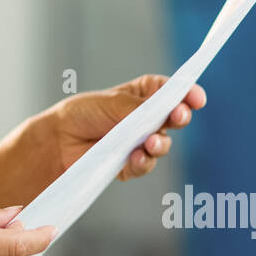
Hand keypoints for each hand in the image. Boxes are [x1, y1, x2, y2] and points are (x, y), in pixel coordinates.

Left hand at [48, 75, 205, 181]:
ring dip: (160, 144)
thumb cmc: (84, 112)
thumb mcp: (113, 102)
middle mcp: (146, 118)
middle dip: (180, 117)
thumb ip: (139, 108)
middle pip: (173, 118)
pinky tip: (136, 157)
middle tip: (179, 116)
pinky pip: (145, 164)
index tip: (196, 97)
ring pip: (163, 144)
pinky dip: (143, 161)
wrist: (59, 140)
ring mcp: (140, 142)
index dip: (186, 93)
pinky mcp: (130, 163)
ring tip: (151, 143)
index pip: (170, 91)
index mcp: (143, 95)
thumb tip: (164, 112)